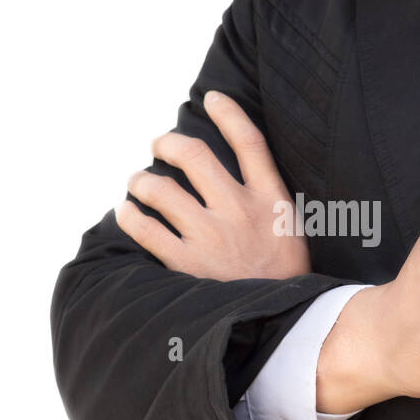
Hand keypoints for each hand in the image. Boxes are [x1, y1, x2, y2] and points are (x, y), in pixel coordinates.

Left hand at [116, 91, 310, 280]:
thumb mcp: (293, 229)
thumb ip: (270, 199)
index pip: (249, 142)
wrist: (284, 322)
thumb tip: (245, 172)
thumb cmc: (286, 276)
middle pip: (195, 155)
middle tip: (159, 145)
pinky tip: (126, 212)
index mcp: (271, 199)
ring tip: (136, 182)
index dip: (229, 113)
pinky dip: (130, 216)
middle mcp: (239, 211)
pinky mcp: (187, 264)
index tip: (212, 97)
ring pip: (161, 190)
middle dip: (168, 143)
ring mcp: (211, 236)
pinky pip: (145, 230)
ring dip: (140, 181)